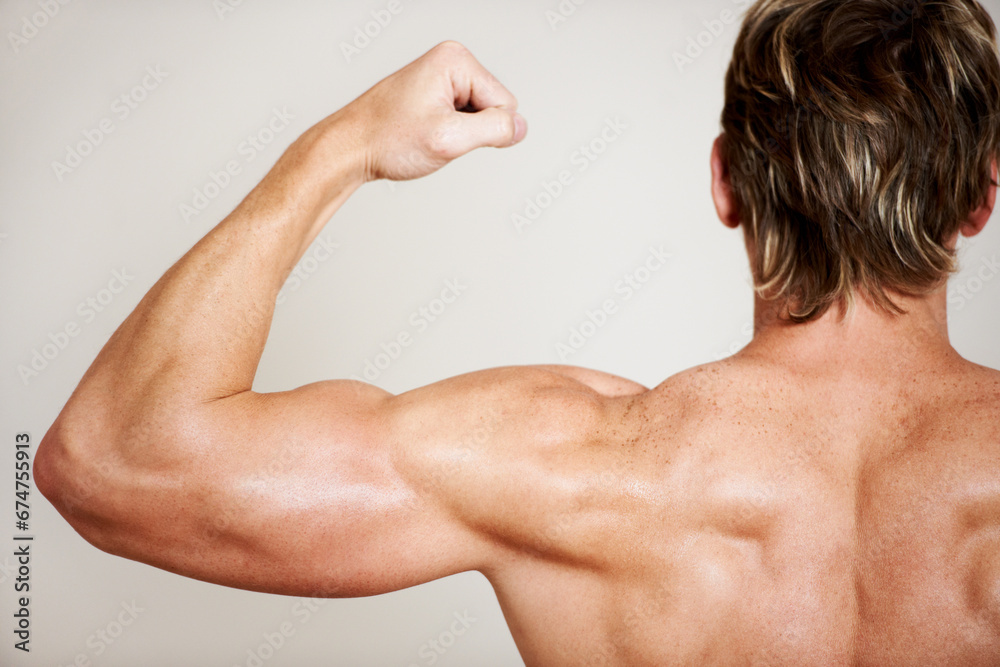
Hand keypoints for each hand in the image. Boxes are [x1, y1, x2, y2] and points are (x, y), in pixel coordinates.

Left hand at [339, 41, 527, 182]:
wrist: (350, 148)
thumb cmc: (387, 139)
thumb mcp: (449, 138)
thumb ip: (494, 130)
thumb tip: (521, 127)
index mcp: (456, 60)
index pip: (505, 104)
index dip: (483, 131)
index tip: (446, 133)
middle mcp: (450, 61)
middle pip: (495, 107)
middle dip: (470, 131)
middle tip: (434, 136)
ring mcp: (442, 77)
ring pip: (480, 117)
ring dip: (459, 135)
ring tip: (425, 135)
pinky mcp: (435, 94)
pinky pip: (463, 120)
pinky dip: (449, 134)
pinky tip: (423, 134)